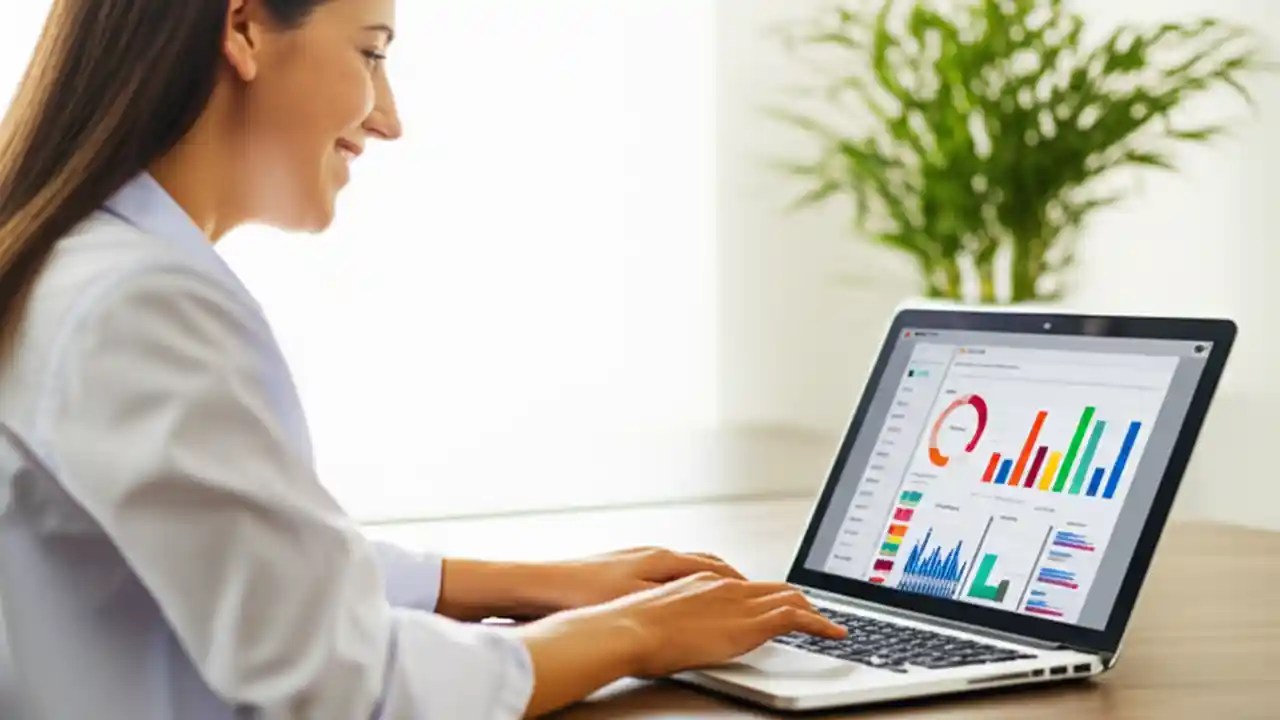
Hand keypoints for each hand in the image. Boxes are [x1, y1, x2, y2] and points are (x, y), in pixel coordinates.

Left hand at [540, 546, 747, 610]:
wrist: (542, 585)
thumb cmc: (584, 592)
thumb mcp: (639, 598)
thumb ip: (678, 595)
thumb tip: (708, 593)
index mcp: (661, 559)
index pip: (713, 567)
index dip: (737, 580)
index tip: (755, 590)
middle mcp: (651, 553)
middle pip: (702, 560)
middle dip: (727, 575)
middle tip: (746, 588)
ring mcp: (635, 557)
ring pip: (683, 563)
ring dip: (704, 576)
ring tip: (718, 589)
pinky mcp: (619, 565)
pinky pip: (663, 570)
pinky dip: (681, 579)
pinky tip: (675, 591)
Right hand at [600, 571, 846, 677]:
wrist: (628, 629)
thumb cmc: (631, 628)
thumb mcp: (657, 617)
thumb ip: (676, 619)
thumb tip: (676, 630)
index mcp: (704, 581)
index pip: (747, 585)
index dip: (767, 595)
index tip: (778, 605)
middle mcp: (726, 585)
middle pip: (774, 587)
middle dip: (797, 600)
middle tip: (814, 613)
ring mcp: (739, 601)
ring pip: (790, 598)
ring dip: (813, 611)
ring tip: (829, 625)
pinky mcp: (749, 622)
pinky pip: (795, 618)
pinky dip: (819, 624)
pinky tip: (832, 633)